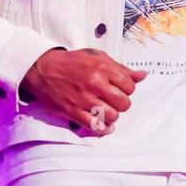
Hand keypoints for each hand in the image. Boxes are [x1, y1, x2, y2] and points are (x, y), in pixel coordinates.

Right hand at [20, 48, 147, 134]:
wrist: (43, 68)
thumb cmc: (72, 63)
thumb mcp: (98, 58)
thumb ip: (121, 68)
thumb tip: (142, 75)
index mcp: (103, 68)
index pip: (129, 85)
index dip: (128, 89)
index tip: (121, 89)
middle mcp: (95, 84)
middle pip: (123, 103)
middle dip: (122, 103)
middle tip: (115, 101)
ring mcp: (83, 99)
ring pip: (111, 116)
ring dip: (112, 116)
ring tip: (107, 110)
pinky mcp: (73, 111)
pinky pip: (94, 126)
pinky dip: (102, 128)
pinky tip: (104, 125)